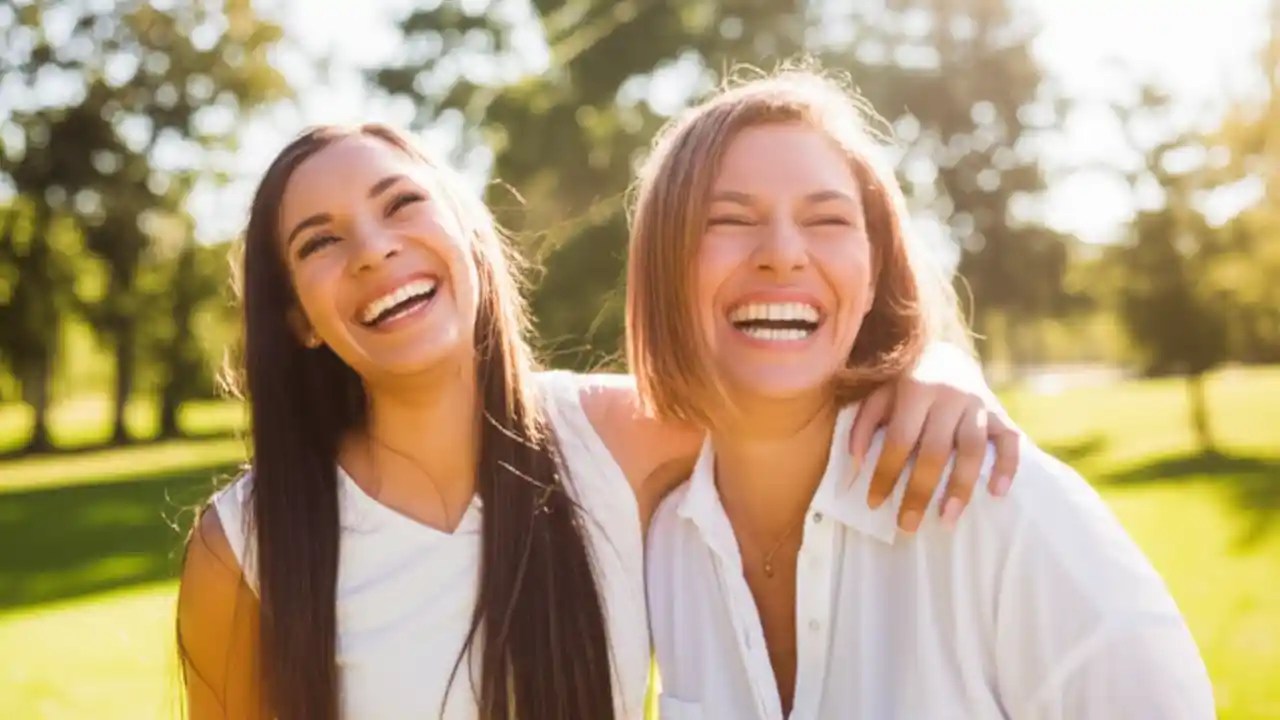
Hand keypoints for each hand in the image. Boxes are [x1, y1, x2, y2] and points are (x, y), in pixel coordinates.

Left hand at [848, 377, 1019, 532]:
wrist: (946, 355)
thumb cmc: (904, 384)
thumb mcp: (878, 395)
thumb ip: (863, 425)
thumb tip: (856, 464)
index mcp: (915, 389)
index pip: (899, 439)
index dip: (886, 473)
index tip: (873, 503)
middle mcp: (949, 395)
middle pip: (935, 450)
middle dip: (920, 492)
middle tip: (908, 526)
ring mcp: (978, 404)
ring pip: (972, 449)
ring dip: (961, 487)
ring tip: (948, 520)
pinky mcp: (1000, 413)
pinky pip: (1010, 440)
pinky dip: (1006, 466)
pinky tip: (997, 493)